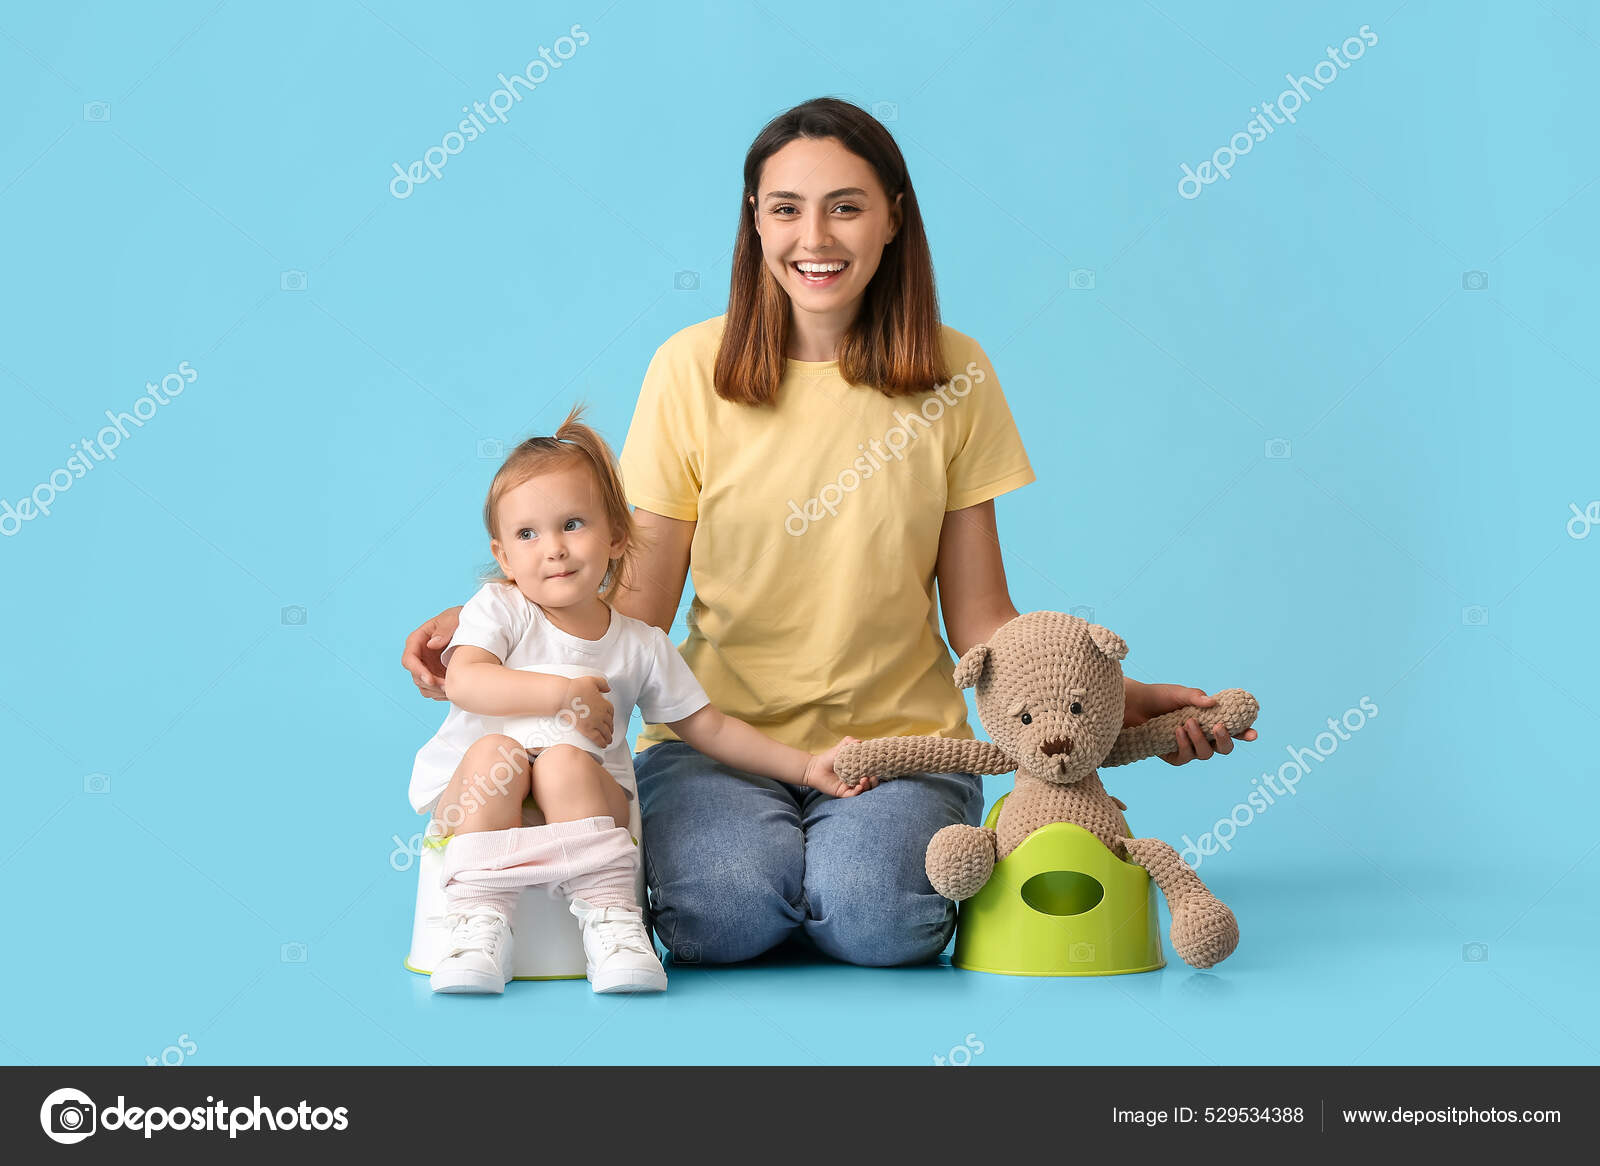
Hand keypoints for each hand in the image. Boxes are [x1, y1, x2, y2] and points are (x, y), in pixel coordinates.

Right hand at [402, 607, 462, 699]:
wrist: (477, 625)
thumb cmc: (461, 618)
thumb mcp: (454, 619)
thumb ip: (444, 630)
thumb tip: (431, 644)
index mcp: (418, 639)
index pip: (409, 659)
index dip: (417, 671)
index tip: (431, 680)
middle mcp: (420, 655)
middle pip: (416, 676)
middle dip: (430, 684)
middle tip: (447, 688)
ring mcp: (428, 666)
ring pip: (424, 686)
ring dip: (437, 691)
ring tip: (454, 690)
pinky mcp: (437, 675)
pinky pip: (434, 690)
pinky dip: (443, 693)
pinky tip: (456, 691)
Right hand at [563, 676, 614, 748]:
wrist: (564, 696)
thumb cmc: (575, 687)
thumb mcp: (592, 680)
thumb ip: (602, 683)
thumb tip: (608, 689)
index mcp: (604, 703)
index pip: (611, 712)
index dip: (611, 717)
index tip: (609, 720)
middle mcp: (602, 714)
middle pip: (609, 723)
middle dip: (610, 729)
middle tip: (609, 732)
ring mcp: (596, 722)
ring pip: (606, 732)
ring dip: (608, 737)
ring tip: (608, 741)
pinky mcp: (587, 729)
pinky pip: (598, 738)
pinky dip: (602, 742)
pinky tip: (603, 745)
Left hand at [803, 736, 876, 796]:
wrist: (814, 768)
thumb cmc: (828, 758)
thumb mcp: (840, 747)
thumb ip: (849, 742)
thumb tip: (860, 742)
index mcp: (857, 770)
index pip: (871, 772)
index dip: (876, 771)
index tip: (877, 767)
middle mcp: (855, 779)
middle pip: (871, 784)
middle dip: (874, 781)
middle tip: (872, 776)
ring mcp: (850, 787)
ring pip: (864, 790)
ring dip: (867, 786)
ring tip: (864, 779)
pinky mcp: (843, 793)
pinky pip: (853, 795)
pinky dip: (858, 791)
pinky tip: (859, 786)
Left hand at [1123, 681, 1256, 765]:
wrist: (1134, 705)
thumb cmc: (1159, 697)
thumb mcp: (1179, 693)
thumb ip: (1196, 697)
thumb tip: (1213, 703)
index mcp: (1210, 721)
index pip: (1234, 730)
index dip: (1245, 733)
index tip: (1253, 733)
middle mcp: (1203, 736)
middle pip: (1224, 748)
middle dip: (1225, 740)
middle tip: (1218, 726)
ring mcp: (1189, 748)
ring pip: (1205, 754)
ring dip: (1200, 740)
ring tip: (1188, 723)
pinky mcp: (1173, 756)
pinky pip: (1185, 757)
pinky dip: (1183, 745)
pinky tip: (1176, 731)